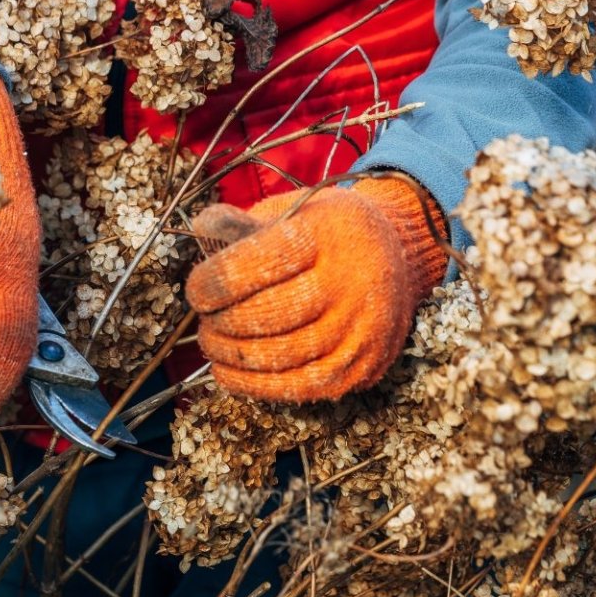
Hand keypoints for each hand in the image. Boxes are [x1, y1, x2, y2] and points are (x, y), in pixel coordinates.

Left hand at [184, 177, 447, 401]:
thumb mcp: (294, 209)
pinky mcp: (361, 368)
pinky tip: (230, 371)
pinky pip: (297, 387)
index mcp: (328, 235)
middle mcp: (351, 284)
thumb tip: (201, 229)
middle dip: (220, 321)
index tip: (197, 289)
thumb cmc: (329, 232)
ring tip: (214, 341)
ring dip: (231, 354)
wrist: (398, 257)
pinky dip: (253, 384)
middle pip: (264, 316)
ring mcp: (360, 331)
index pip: (255, 266)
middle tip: (205, 318)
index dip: (212, 283)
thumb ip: (244, 221)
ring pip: (278, 356)